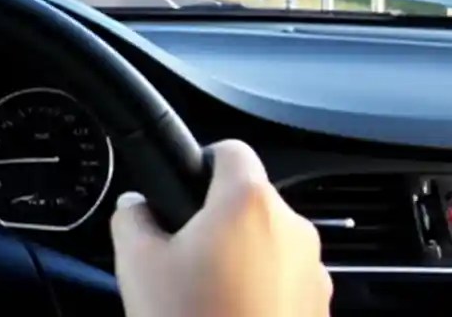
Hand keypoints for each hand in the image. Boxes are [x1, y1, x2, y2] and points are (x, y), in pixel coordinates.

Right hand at [110, 140, 331, 316]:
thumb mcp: (136, 263)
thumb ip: (132, 216)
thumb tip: (136, 206)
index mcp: (248, 203)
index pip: (230, 150)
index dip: (200, 162)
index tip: (182, 189)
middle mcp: (292, 229)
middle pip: (249, 201)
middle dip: (216, 220)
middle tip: (182, 256)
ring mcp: (314, 272)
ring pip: (268, 244)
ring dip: (240, 258)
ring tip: (204, 296)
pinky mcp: (319, 309)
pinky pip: (284, 282)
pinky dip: (259, 291)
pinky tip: (229, 316)